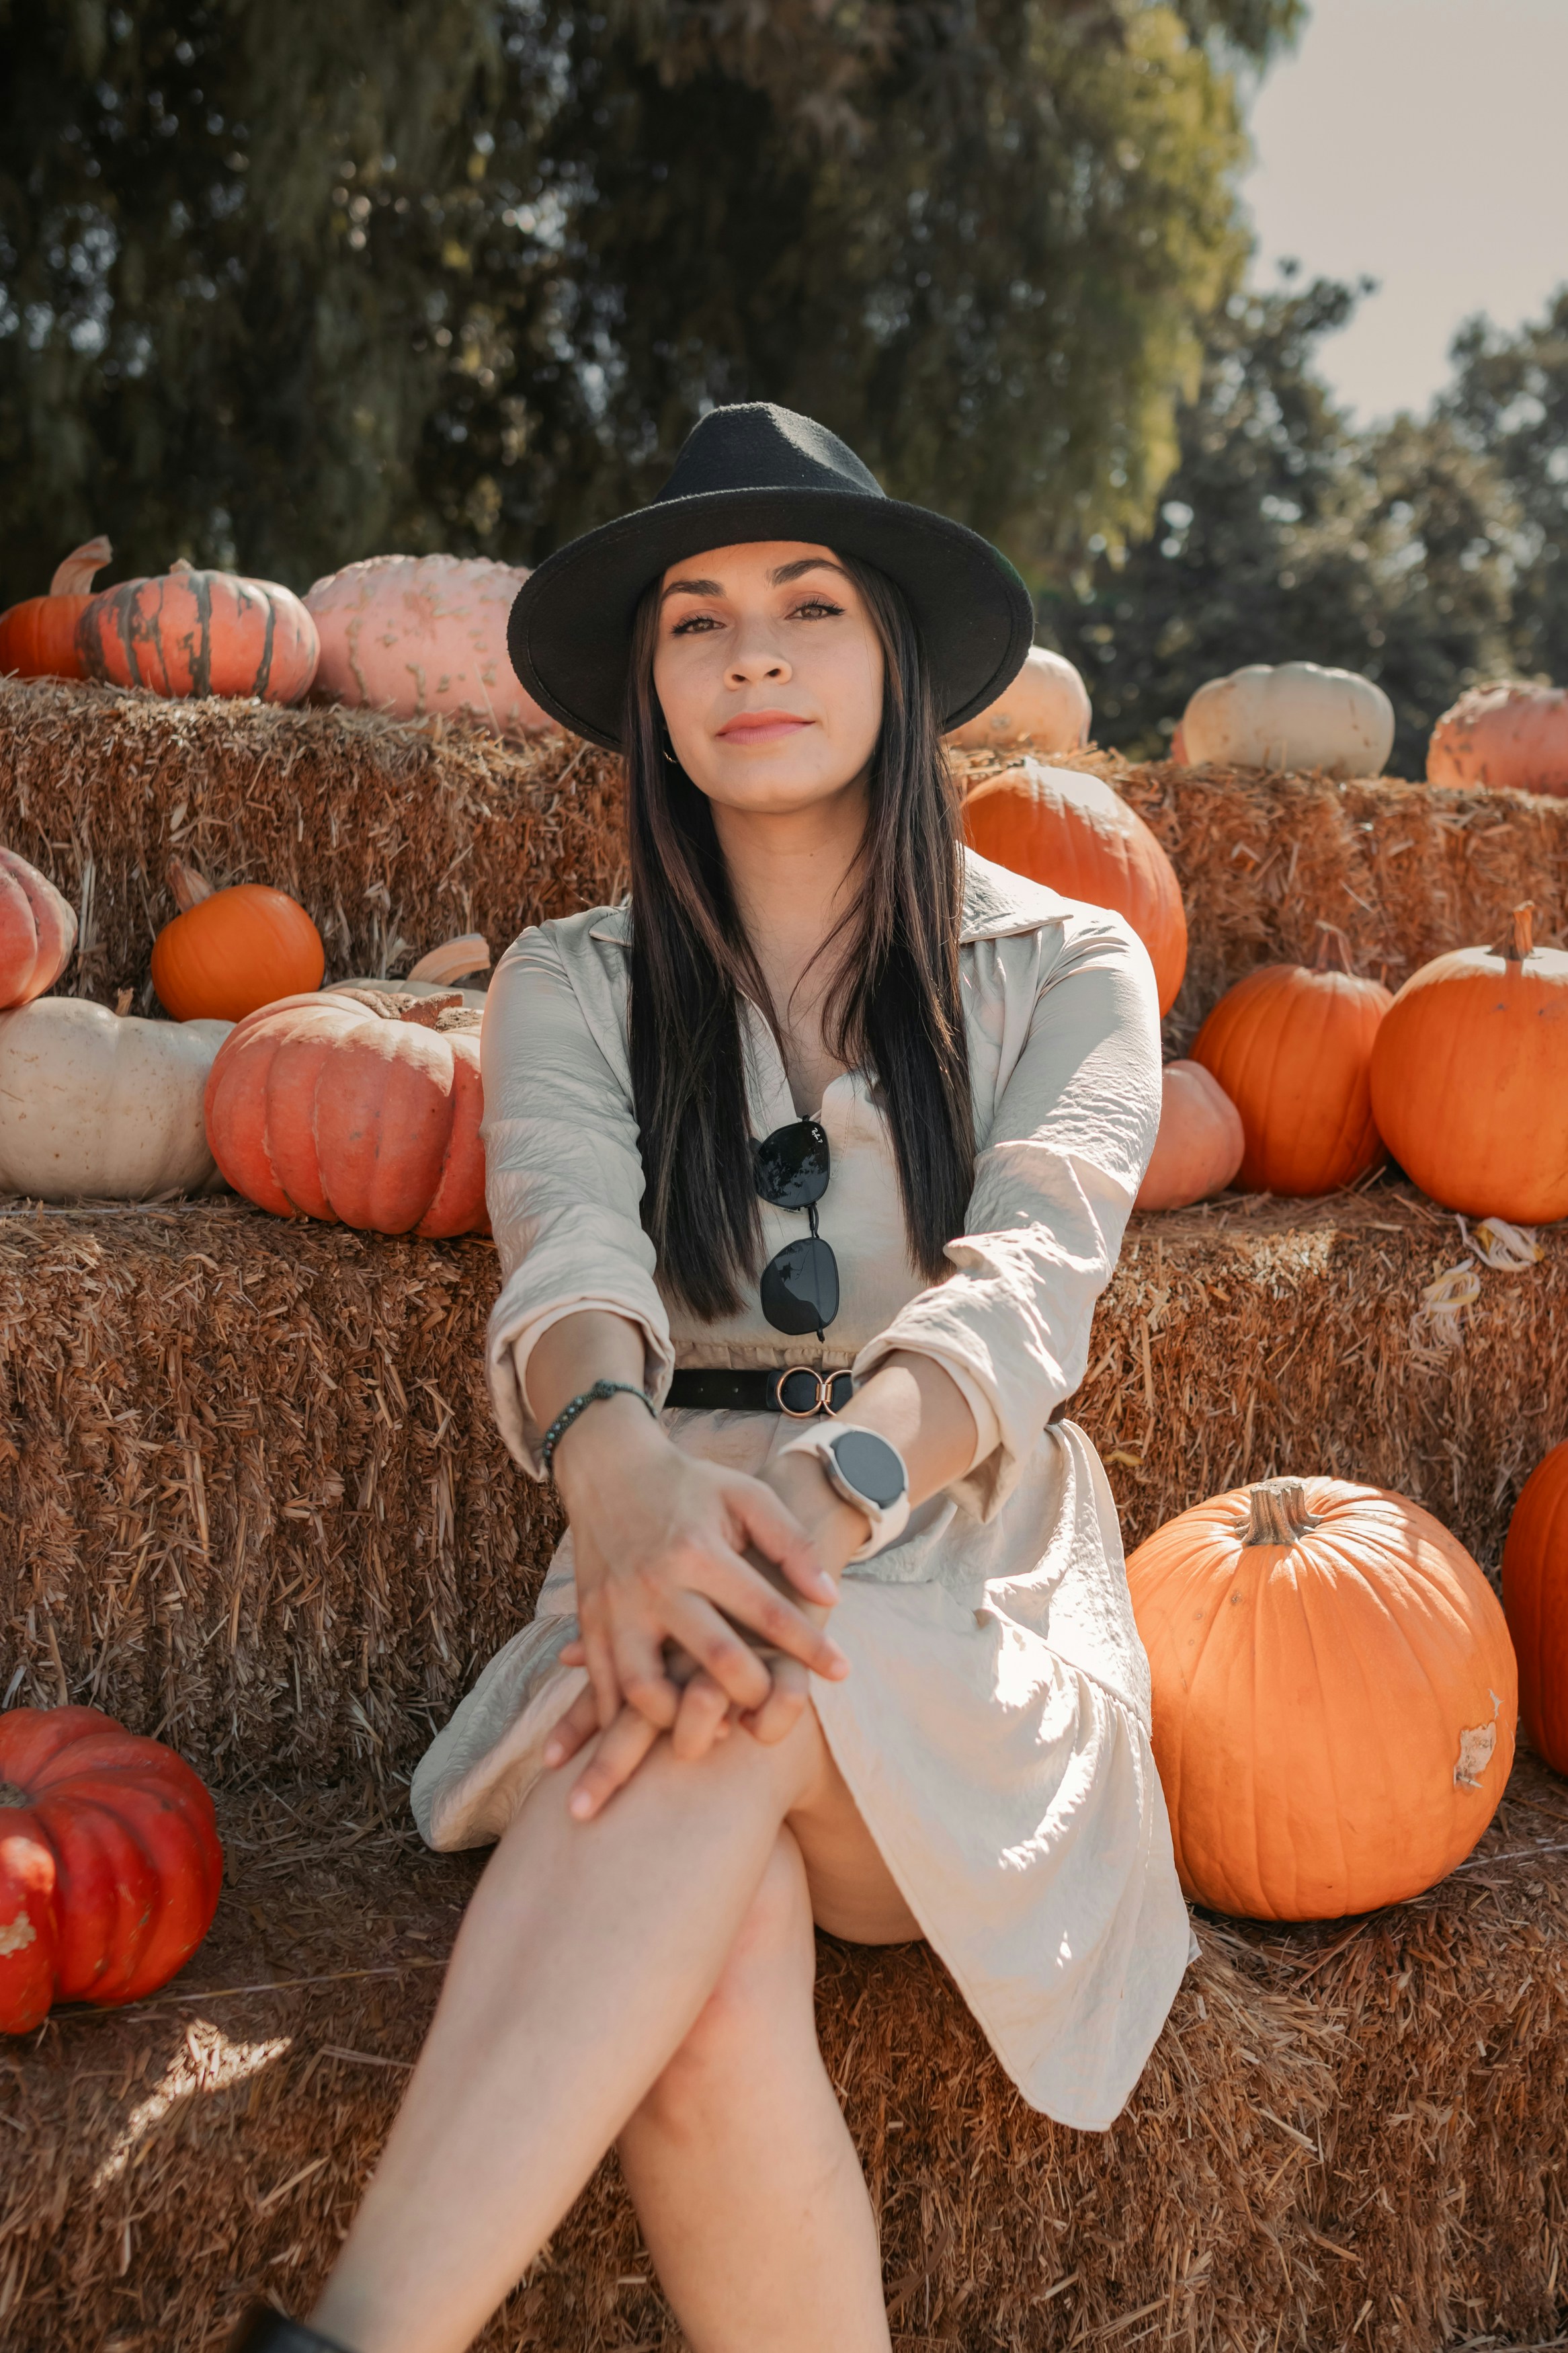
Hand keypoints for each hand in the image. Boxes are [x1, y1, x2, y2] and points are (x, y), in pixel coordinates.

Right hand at [546, 1442, 869, 1817]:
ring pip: (645, 1688)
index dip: (810, 1645)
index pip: (766, 1610)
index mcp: (699, 1551)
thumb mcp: (746, 1495)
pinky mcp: (589, 1621)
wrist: (609, 1470)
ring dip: (683, 1719)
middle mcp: (656, 1583)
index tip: (842, 1671)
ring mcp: (617, 1607)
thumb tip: (829, 1597)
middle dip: (754, 1692)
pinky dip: (626, 1715)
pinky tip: (662, 1724)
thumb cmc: (690, 1485)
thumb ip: (790, 1542)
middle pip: (713, 1658)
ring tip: (716, 1723)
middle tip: (774, 1705)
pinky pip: (602, 1685)